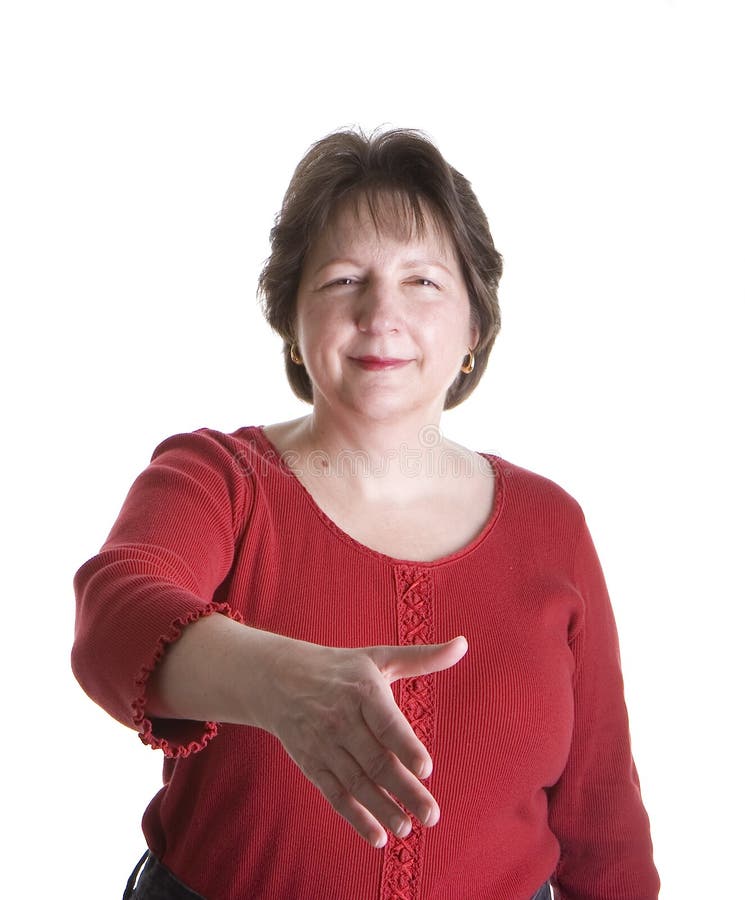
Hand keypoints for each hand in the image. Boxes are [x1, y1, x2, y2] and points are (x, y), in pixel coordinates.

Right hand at [256, 635, 467, 847]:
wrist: (280, 679)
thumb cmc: (343, 668)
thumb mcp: (379, 657)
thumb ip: (423, 657)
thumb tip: (464, 645)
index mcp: (362, 692)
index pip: (386, 724)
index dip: (406, 747)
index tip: (426, 769)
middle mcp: (341, 720)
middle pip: (376, 761)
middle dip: (404, 791)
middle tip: (432, 815)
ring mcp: (325, 745)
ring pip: (357, 783)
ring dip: (382, 810)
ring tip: (407, 829)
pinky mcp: (312, 764)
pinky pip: (335, 795)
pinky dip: (355, 818)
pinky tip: (378, 837)